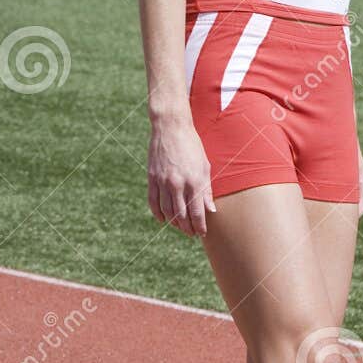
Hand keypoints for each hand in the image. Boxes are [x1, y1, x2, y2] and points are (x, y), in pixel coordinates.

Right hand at [147, 112, 213, 236]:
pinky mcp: (152, 177)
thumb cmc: (192, 147)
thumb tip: (211, 210)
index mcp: (194, 182)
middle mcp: (178, 184)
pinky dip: (157, 212)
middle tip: (191, 234)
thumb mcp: (205, 167)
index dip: (200, 226)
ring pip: (167, 211)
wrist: (171, 128)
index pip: (198, 213)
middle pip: (182, 215)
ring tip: (180, 227)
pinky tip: (163, 219)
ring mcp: (163, 181)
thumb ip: (207, 191)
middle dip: (187, 228)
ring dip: (174, 222)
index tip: (202, 233)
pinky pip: (153, 201)